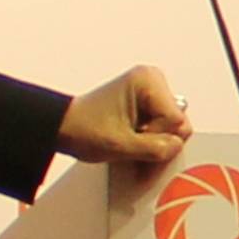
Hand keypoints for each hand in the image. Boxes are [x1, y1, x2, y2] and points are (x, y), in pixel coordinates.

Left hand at [60, 65, 195, 176]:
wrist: (62, 127)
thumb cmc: (81, 127)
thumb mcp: (119, 145)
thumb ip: (153, 149)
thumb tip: (176, 148)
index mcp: (147, 81)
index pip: (176, 120)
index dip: (160, 141)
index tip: (140, 151)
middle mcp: (151, 81)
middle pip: (177, 124)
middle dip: (159, 145)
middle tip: (137, 156)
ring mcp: (150, 92)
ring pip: (171, 129)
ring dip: (154, 146)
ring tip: (132, 151)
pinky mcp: (146, 104)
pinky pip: (161, 128)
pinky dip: (150, 142)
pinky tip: (134, 147)